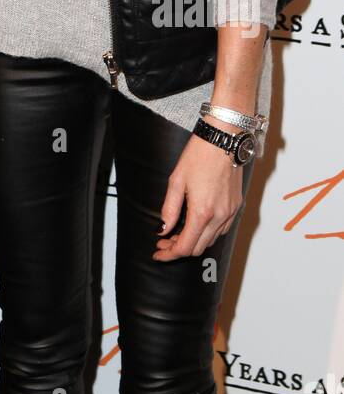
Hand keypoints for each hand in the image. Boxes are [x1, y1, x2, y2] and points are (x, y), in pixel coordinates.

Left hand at [153, 131, 243, 259]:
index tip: (158, 253)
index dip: (169, 254)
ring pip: (211, 241)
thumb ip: (169, 209)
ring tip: (177, 233)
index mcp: (202, 212)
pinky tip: (196, 225)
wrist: (223, 140)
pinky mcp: (236, 207)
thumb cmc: (199, 156)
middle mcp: (219, 217)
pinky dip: (208, 234)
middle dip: (179, 249)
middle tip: (164, 242)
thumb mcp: (176, 181)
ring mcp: (230, 213)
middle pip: (199, 248)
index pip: (185, 247)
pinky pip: (222, 230)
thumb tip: (162, 229)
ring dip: (194, 242)